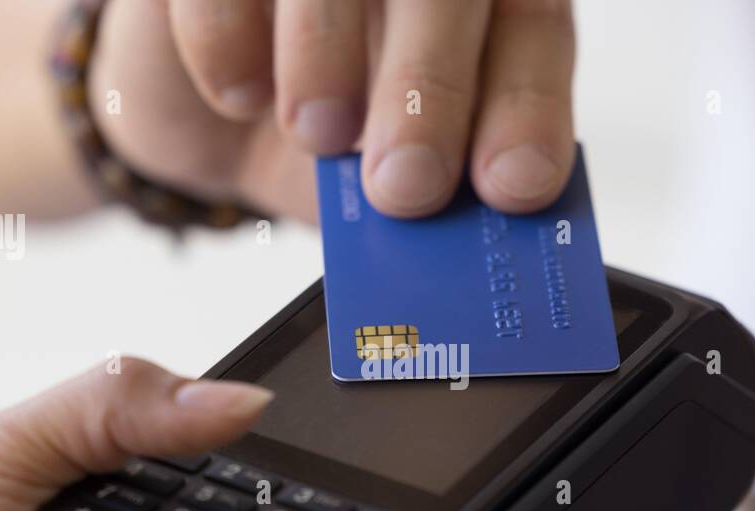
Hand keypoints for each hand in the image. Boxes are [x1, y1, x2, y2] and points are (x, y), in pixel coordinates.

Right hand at [90, 0, 576, 220]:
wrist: (220, 117)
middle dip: (430, 89)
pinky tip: (242, 97)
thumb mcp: (392, 180)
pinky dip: (229, 44)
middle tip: (404, 184)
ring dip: (326, 58)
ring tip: (317, 136)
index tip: (513, 183)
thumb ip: (440, 194)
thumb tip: (474, 243)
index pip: (534, 26)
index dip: (529, 104)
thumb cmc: (329, 139)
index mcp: (482, 6)